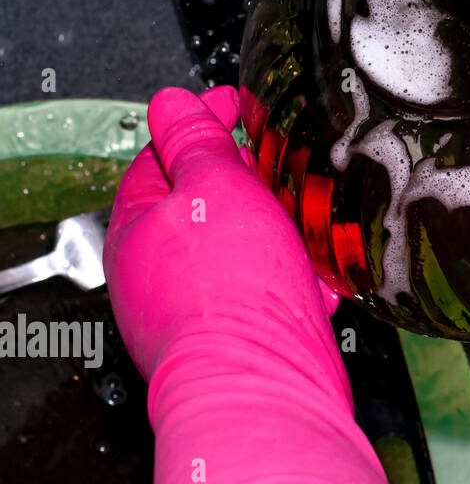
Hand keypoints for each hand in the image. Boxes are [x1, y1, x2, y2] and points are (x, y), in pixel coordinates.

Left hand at [105, 86, 400, 483]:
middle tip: (276, 162)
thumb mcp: (215, 188)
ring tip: (306, 223)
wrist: (263, 380)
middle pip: (202, 205)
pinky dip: (293, 280)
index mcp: (137, 229)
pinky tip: (318, 281)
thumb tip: (173, 104)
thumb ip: (196, 141)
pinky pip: (268, 293)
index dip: (199, 121)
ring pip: (242, 250)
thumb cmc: (230, 292)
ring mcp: (196, 310)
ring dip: (277, 234)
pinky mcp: (239, 338)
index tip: (232, 102)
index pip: (161, 155)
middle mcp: (157, 275)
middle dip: (245, 182)